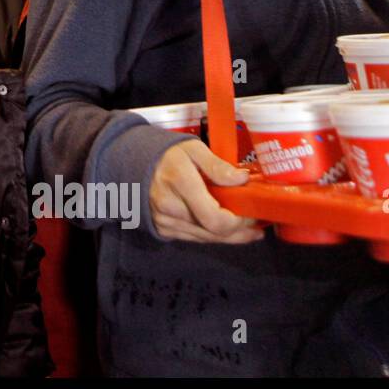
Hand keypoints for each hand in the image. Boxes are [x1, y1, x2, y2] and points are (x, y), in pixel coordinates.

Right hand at [149, 139, 263, 243]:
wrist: (131, 163)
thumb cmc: (166, 154)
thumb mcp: (192, 149)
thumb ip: (217, 165)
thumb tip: (242, 179)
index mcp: (180, 183)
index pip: (215, 219)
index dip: (238, 223)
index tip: (252, 214)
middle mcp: (170, 207)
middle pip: (213, 233)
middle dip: (239, 232)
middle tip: (257, 227)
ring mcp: (164, 221)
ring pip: (205, 239)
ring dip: (229, 237)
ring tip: (248, 231)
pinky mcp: (162, 229)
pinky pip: (194, 238)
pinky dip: (212, 236)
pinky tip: (225, 230)